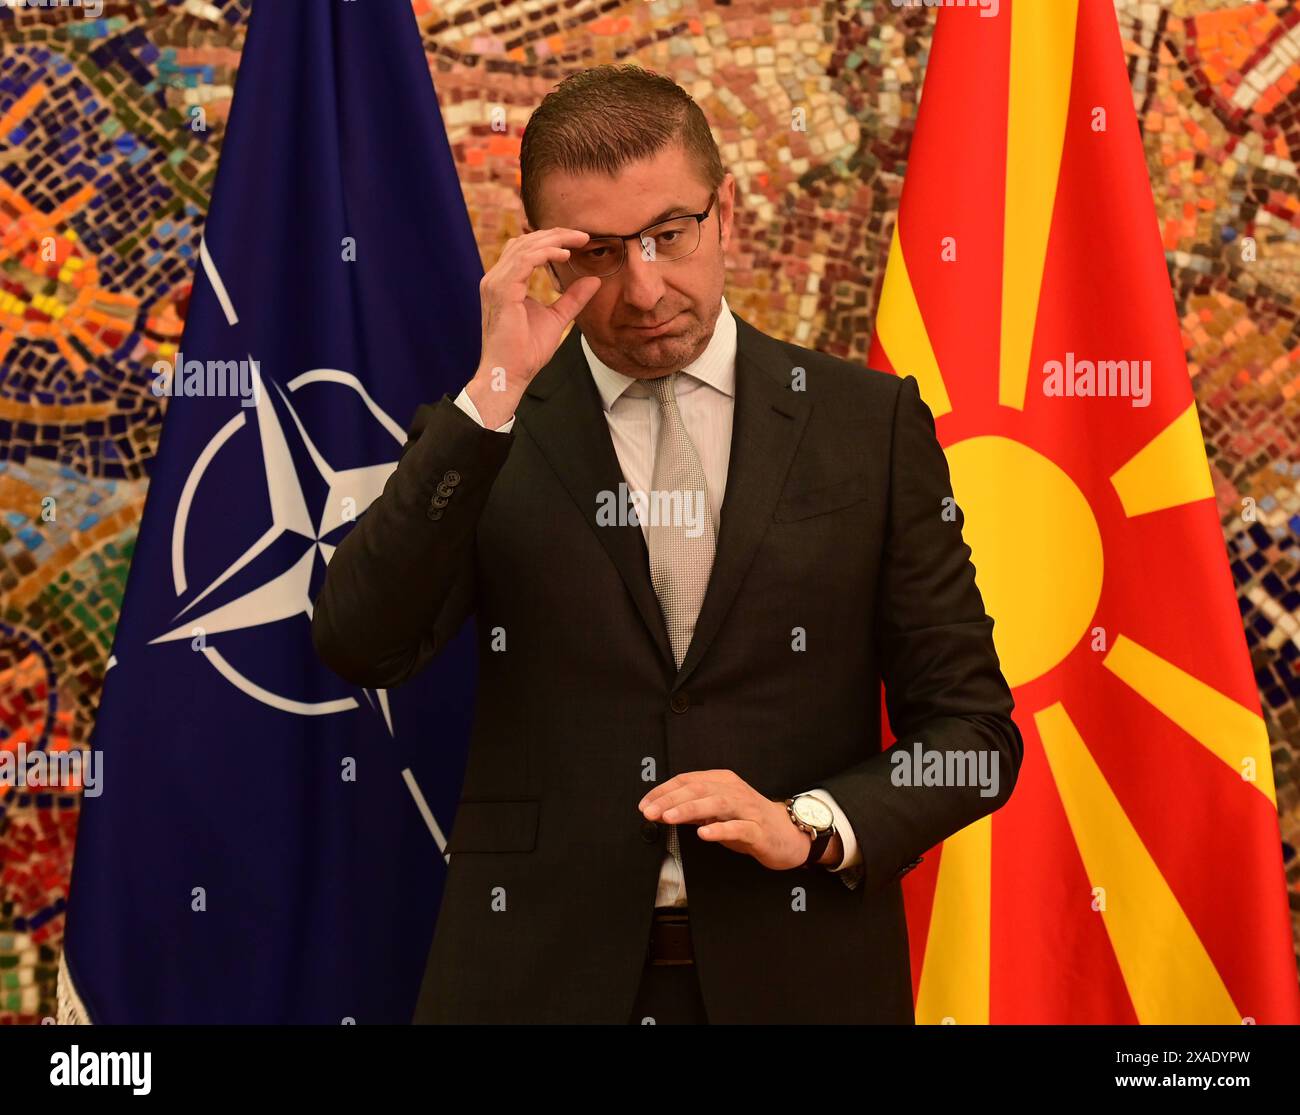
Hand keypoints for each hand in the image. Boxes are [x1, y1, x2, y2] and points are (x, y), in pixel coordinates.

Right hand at [467, 228, 602, 426]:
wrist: (509, 374)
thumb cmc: (526, 352)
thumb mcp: (557, 318)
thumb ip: (573, 299)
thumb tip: (594, 280)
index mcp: (504, 283)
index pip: (525, 249)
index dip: (551, 240)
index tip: (578, 240)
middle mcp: (495, 278)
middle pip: (525, 241)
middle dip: (555, 234)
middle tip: (583, 235)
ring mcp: (496, 283)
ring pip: (525, 246)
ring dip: (554, 240)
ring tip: (578, 240)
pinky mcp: (502, 290)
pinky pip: (525, 260)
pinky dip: (546, 253)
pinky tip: (565, 255)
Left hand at [637, 769, 817, 871]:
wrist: (787, 834)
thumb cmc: (748, 822)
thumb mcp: (717, 813)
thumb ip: (693, 810)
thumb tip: (662, 810)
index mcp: (722, 782)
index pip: (687, 781)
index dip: (664, 791)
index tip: (645, 805)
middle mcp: (734, 791)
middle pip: (698, 789)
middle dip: (670, 800)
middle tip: (650, 812)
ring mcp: (748, 809)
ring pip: (716, 803)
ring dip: (690, 809)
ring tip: (669, 818)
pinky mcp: (759, 829)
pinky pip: (739, 827)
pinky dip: (720, 829)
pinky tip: (704, 834)